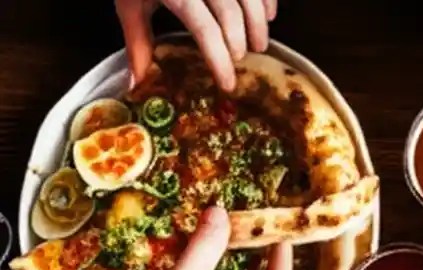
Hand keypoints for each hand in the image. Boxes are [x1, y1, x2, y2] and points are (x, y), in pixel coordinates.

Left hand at [115, 0, 277, 90]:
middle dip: (240, 43)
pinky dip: (267, 1)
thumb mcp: (130, 3)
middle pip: (231, 15)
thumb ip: (138, 40)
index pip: (205, 29)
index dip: (219, 59)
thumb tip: (138, 83)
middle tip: (241, 60)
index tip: (228, 84)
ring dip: (259, 25)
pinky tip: (268, 15)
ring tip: (259, 44)